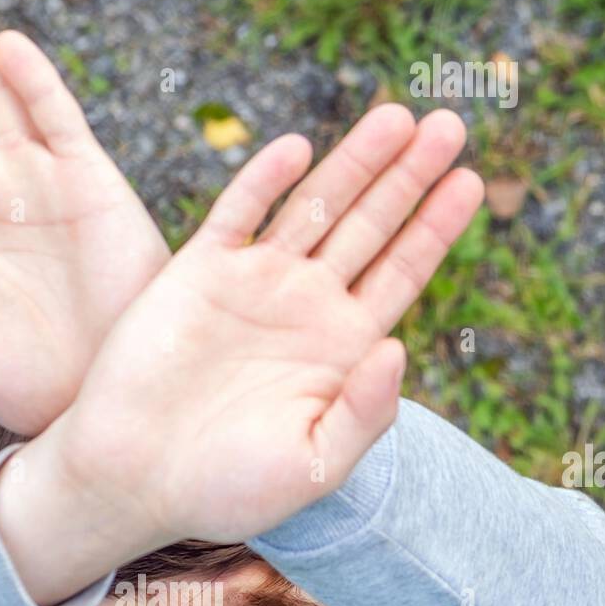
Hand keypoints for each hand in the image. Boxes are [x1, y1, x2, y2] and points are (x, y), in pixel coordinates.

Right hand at [49, 104, 484, 549]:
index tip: (471, 182)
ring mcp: (251, 285)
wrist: (133, 481)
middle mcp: (302, 308)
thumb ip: (364, 415)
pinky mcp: (196, 273)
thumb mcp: (313, 466)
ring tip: (400, 117)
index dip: (435, 229)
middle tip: (450, 124)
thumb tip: (398, 348)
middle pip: (368, 226)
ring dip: (354, 163)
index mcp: (339, 351)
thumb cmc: (225, 488)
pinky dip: (265, 179)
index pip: (400, 275)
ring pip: (313, 206)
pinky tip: (300, 147)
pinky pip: (238, 212)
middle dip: (407, 177)